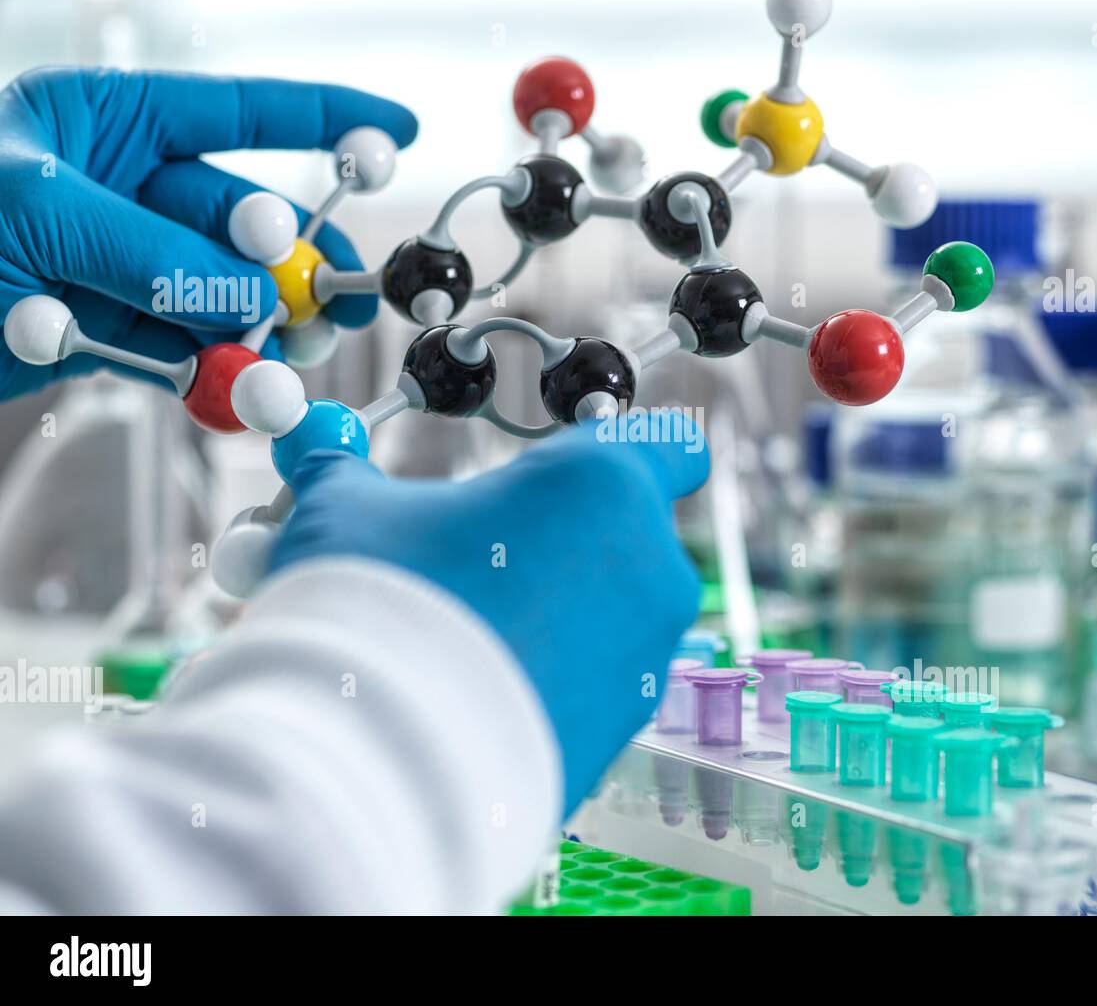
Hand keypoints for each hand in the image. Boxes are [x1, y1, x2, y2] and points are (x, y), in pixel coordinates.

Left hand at [0, 68, 416, 398]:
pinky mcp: (104, 334)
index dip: (323, 117)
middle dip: (294, 256)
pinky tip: (234, 386)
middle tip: (340, 297)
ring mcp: (117, 266)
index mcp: (103, 121)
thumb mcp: (35, 215)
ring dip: (258, 323)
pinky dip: (207, 371)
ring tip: (288, 352)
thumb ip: (153, 251)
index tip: (398, 130)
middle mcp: (120, 189)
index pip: (236, 109)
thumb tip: (256, 291)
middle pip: (239, 217)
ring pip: (220, 291)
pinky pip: (179, 349)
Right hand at [270, 414, 710, 814]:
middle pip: (628, 531)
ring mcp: (646, 655)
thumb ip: (349, 472)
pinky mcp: (624, 728)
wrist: (379, 763)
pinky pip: (597, 682)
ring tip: (469, 634)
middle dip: (565, 539)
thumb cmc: (375, 610)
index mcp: (605, 484)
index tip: (566, 467)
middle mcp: (651, 566)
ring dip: (558, 612)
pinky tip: (479, 692)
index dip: (620, 448)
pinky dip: (553, 678)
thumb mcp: (349, 512)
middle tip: (484, 557)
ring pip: (614, 610)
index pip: (665, 442)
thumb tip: (320, 451)